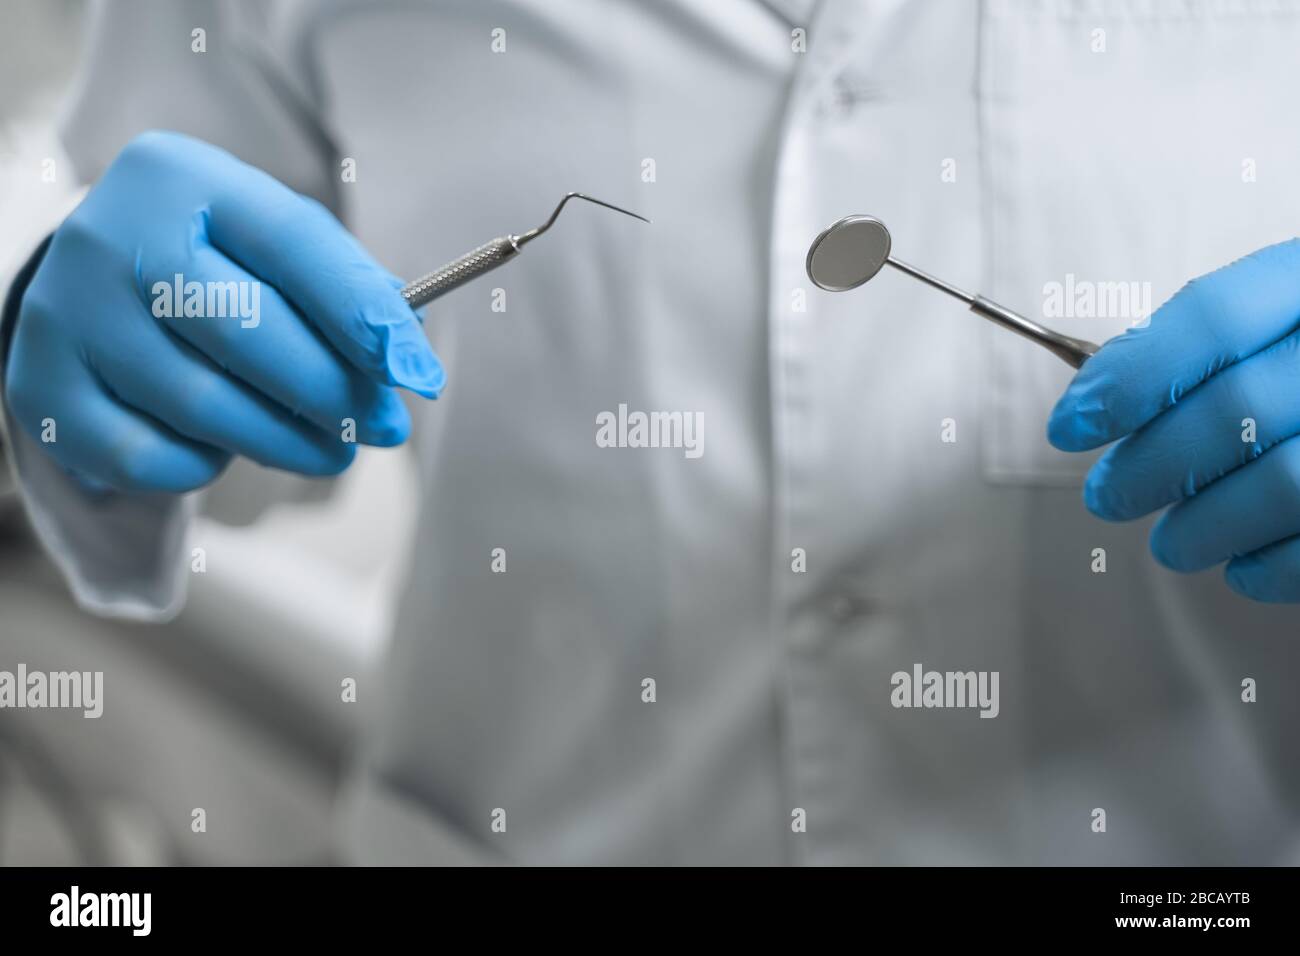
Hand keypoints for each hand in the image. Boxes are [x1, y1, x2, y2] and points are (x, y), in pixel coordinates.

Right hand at [5, 130, 443, 492]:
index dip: (363, 314)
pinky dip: (204, 467)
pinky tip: (224, 447)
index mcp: (182, 178)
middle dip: (333, 394)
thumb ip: (343, 291)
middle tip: (382, 428)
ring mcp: (66, 312)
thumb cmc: (216, 267)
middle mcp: (111, 235)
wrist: (98, 286)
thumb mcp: (274, 248)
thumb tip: (405, 360)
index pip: (292, 241)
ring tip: (328, 449)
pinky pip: (148, 458)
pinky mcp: (42, 387)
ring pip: (202, 405)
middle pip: (247, 330)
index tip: (416, 374)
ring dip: (286, 442)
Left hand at [1048, 238, 1299, 600]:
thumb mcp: (1278, 316)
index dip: (1128, 377)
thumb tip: (1098, 395)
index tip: (1071, 424)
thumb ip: (1204, 346)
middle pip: (1236, 410)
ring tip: (1171, 543)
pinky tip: (1243, 564)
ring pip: (1281, 485)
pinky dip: (1270, 566)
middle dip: (1148, 467)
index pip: (1214, 318)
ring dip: (1200, 527)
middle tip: (1106, 495)